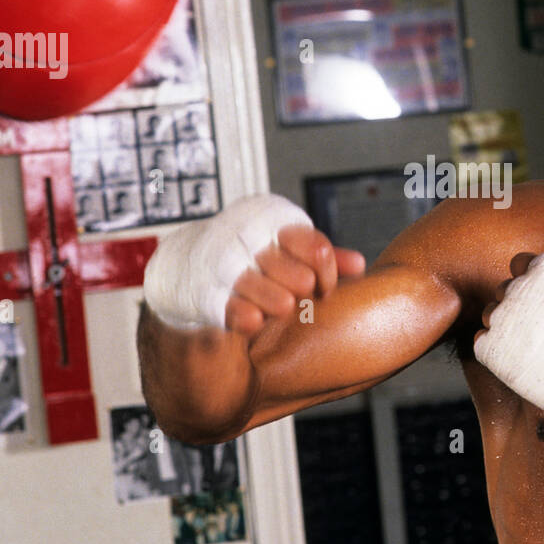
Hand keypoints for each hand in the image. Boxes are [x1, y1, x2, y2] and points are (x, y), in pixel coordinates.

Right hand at [143, 193, 364, 333]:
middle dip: (299, 281)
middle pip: (283, 262)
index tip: (326, 288)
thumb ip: (321, 256)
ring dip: (273, 297)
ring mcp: (222, 265)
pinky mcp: (203, 293)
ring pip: (252, 282)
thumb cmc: (248, 253)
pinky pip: (224, 305)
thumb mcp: (285, 246)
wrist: (184, 262)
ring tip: (285, 306)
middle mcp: (245, 238)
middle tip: (306, 294)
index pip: (311, 243)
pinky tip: (254, 322)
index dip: (327, 268)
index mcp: (272, 221)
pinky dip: (240, 314)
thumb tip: (359, 266)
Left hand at [474, 251, 543, 478]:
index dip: (535, 280)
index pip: (524, 262)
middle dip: (520, 303)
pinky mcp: (488, 348)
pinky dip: (496, 348)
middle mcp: (517, 288)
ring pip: (491, 313)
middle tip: (541, 327)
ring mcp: (499, 318)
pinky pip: (483, 340)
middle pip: (506, 288)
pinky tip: (519, 359)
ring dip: (506, 325)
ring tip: (531, 346)